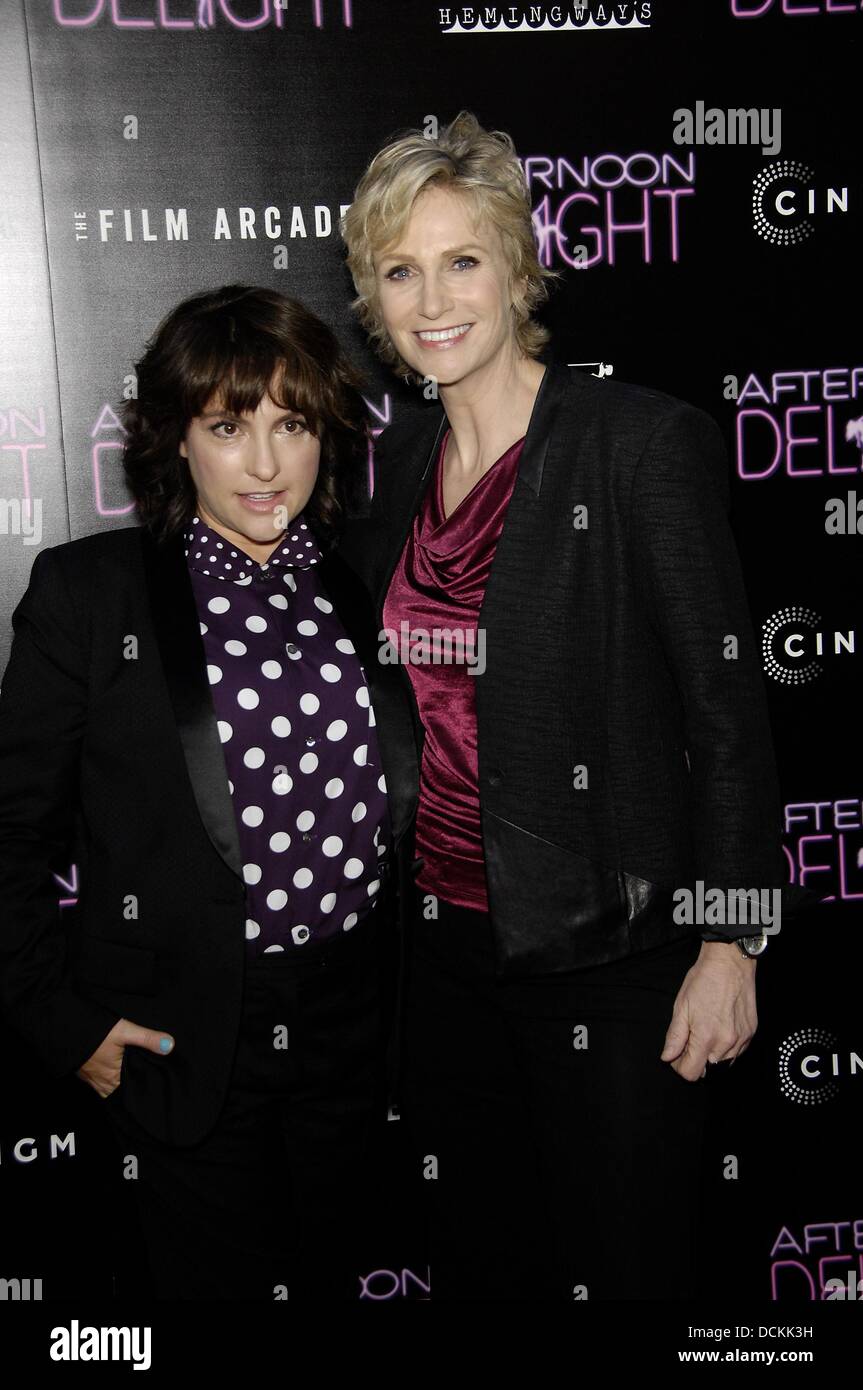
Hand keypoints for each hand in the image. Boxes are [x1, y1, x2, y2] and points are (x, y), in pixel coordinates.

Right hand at [75, 1018, 174, 1098]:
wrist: (65, 1027)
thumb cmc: (95, 1032)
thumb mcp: (125, 1031)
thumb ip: (147, 1038)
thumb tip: (170, 1046)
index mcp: (114, 1077)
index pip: (131, 1092)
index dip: (142, 1090)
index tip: (154, 1090)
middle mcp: (102, 1082)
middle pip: (121, 1090)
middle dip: (132, 1088)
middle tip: (148, 1084)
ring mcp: (91, 1079)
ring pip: (110, 1087)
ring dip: (120, 1085)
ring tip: (134, 1079)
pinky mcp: (84, 1072)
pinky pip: (99, 1082)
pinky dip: (109, 1079)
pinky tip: (115, 1071)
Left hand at [660, 941, 756, 1081]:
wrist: (730, 963)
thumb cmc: (703, 981)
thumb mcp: (681, 1007)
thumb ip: (675, 1037)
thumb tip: (667, 1057)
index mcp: (706, 1038)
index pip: (691, 1073)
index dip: (679, 1066)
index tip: (677, 1054)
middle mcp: (726, 1043)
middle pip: (707, 1070)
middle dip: (695, 1059)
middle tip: (690, 1039)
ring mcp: (741, 1039)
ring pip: (722, 1063)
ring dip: (711, 1054)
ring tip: (706, 1030)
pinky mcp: (751, 1033)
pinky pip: (736, 1052)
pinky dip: (726, 1047)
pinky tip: (720, 1028)